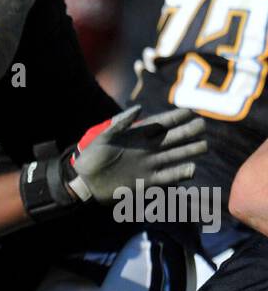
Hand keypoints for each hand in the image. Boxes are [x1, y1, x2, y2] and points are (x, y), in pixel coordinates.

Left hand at [64, 104, 206, 203]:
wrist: (84, 182)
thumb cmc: (92, 156)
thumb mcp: (104, 137)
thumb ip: (121, 123)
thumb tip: (140, 108)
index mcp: (138, 135)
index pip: (162, 123)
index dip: (176, 117)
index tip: (192, 111)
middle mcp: (147, 149)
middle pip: (173, 138)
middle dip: (188, 131)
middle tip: (203, 126)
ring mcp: (148, 165)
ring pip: (175, 156)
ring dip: (189, 151)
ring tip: (204, 146)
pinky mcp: (147, 181)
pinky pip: (168, 176)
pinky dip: (180, 173)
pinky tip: (192, 169)